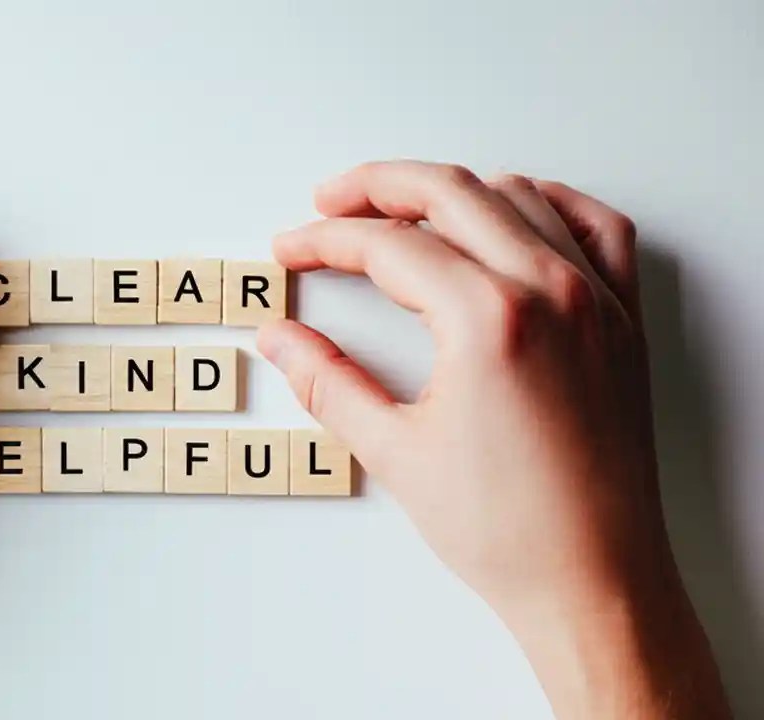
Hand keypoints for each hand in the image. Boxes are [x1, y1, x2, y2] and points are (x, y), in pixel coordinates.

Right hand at [258, 161, 728, 717]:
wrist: (593, 580)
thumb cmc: (511, 531)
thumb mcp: (395, 452)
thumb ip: (327, 382)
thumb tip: (280, 341)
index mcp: (489, 320)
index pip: (388, 245)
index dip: (326, 241)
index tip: (294, 249)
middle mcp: (550, 292)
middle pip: (449, 193)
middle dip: (376, 188)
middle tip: (329, 202)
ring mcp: (594, 300)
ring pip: (516, 195)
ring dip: (450, 191)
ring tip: (403, 209)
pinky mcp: (621, 320)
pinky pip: (594, 225)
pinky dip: (548, 202)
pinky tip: (515, 207)